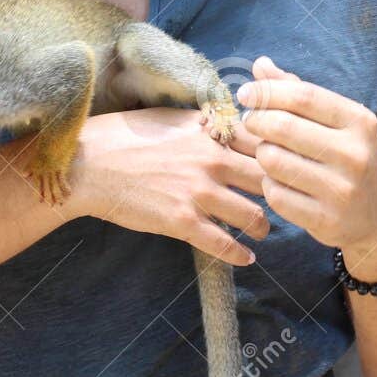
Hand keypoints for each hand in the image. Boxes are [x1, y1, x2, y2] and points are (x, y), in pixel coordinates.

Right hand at [65, 106, 269, 266]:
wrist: (90, 164)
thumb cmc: (129, 135)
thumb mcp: (176, 119)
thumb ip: (209, 125)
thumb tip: (233, 125)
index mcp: (213, 133)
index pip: (266, 143)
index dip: (281, 156)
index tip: (286, 167)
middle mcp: (213, 161)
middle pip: (269, 179)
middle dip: (280, 192)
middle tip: (283, 202)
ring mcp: (199, 193)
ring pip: (254, 215)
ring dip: (264, 226)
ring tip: (264, 230)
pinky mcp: (182, 221)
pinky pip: (224, 244)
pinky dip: (241, 254)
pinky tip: (247, 257)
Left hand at [237, 57, 376, 278]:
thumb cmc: (350, 157)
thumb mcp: (337, 122)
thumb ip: (298, 92)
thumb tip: (260, 64)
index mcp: (360, 121)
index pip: (304, 96)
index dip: (267, 91)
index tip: (245, 93)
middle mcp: (355, 154)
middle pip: (284, 126)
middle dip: (257, 121)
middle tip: (251, 122)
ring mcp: (341, 190)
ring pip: (274, 161)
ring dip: (262, 153)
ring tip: (268, 152)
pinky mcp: (326, 220)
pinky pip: (275, 195)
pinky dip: (268, 184)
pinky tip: (278, 181)